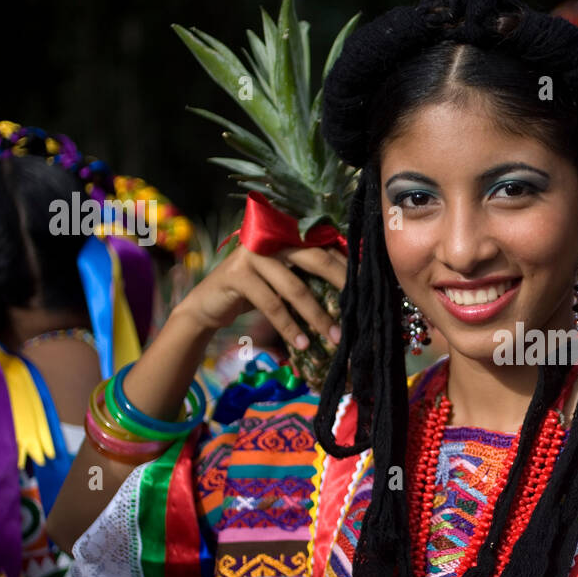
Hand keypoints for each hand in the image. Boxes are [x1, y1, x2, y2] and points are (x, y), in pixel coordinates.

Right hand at [178, 243, 346, 351]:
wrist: (208, 304)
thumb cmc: (256, 291)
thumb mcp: (285, 279)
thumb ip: (310, 275)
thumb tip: (354, 291)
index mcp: (287, 233)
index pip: (325, 246)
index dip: (348, 266)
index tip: (369, 287)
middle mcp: (271, 236)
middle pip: (316, 258)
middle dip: (342, 285)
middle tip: (361, 308)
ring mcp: (252, 253)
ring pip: (295, 287)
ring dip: (318, 316)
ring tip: (335, 337)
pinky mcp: (237, 274)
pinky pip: (272, 303)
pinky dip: (289, 326)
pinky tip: (302, 344)